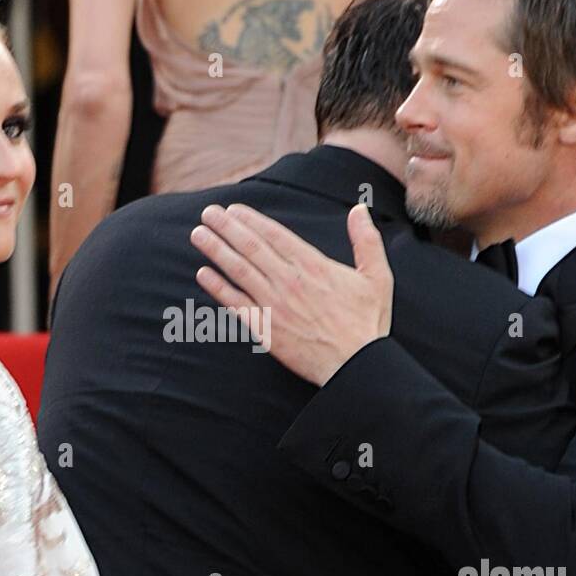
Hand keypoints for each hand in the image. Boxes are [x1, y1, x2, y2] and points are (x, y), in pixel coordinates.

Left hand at [190, 202, 392, 385]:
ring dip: (216, 250)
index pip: (274, 235)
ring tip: (198, 234)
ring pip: (239, 271)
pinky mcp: (266, 328)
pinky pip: (236, 304)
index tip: (233, 209)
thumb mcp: (377, 277)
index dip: (251, 219)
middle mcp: (288, 281)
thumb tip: (359, 210)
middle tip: (207, 213)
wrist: (355, 366)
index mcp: (313, 265)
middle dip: (226, 227)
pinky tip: (203, 274)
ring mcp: (274, 305)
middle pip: (251, 247)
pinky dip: (218, 287)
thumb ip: (366, 241)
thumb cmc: (366, 323)